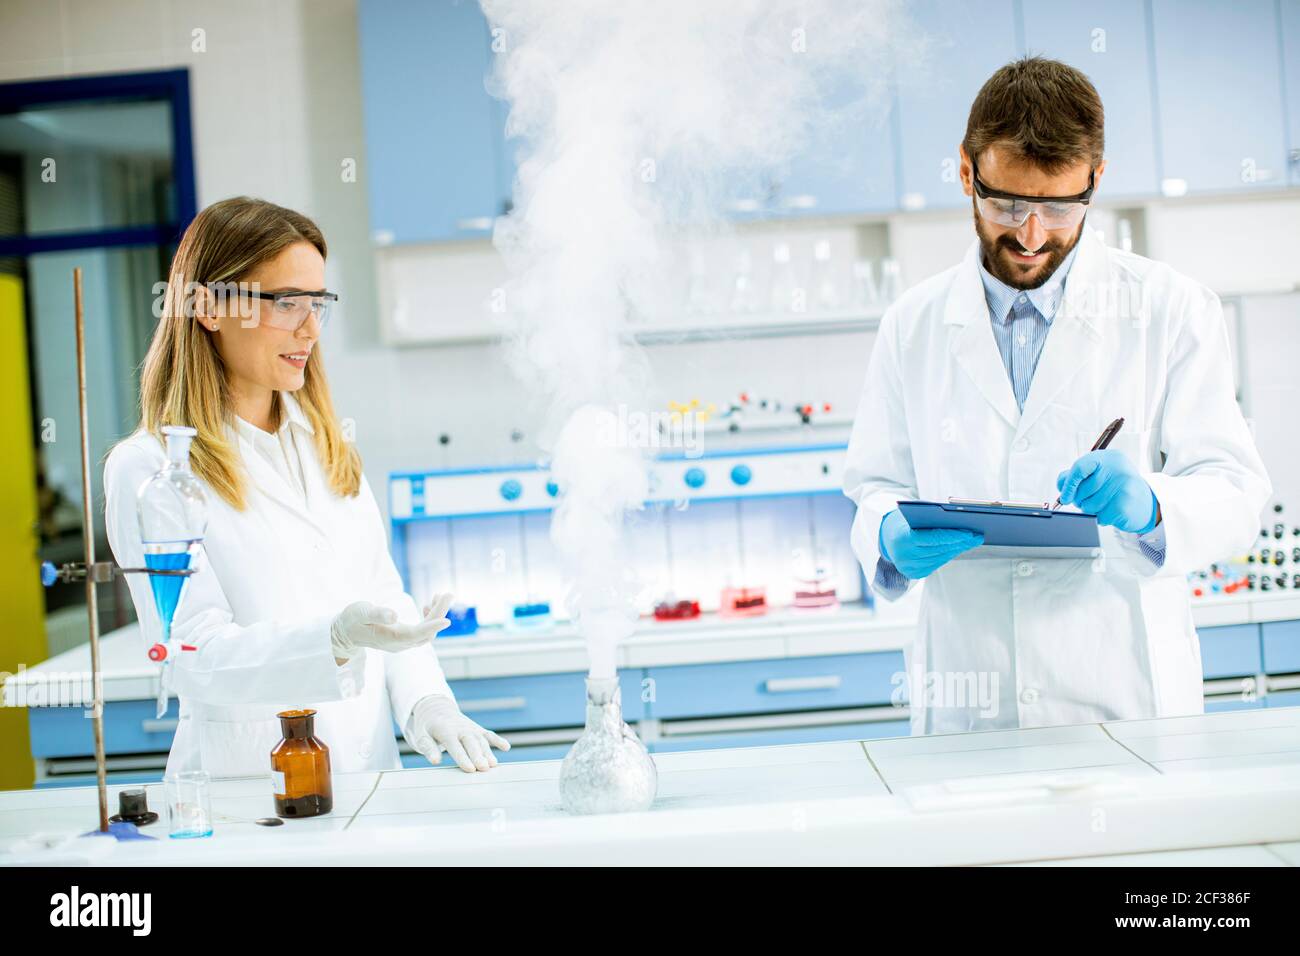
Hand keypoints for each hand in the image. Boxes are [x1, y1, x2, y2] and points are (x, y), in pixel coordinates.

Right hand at [330, 595, 451, 660]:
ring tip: (440, 596)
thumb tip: (394, 615)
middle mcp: (399, 644)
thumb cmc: (352, 619)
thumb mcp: (361, 612)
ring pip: (426, 633)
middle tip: (448, 594)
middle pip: (426, 632)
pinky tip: (426, 606)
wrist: (345, 632)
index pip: (416, 634)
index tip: (447, 620)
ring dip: (436, 615)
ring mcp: (402, 643)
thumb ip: (377, 614)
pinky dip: (429, 619)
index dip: (432, 627)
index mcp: (390, 638)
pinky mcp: (402, 639)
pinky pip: (421, 633)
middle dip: (439, 613)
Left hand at [404, 694, 510, 771]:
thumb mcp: (422, 737)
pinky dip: (498, 740)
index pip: (455, 746)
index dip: (463, 758)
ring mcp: (471, 728)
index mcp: (446, 731)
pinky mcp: (477, 729)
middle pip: (471, 743)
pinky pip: (489, 734)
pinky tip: (506, 747)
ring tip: (493, 765)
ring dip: (488, 752)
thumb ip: (429, 749)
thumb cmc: (427, 728)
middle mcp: (461, 729)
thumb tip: (436, 761)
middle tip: (484, 768)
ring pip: (481, 740)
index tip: (470, 769)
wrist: (436, 709)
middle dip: (478, 756)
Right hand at [879, 509, 982, 578]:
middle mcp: (904, 555)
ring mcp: (909, 567)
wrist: (886, 538)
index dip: (954, 535)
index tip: (970, 532)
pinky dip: (948, 555)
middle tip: (977, 536)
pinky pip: (937, 563)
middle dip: (960, 542)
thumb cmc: (904, 522)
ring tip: (971, 542)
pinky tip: (958, 548)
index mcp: (902, 538)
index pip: (933, 538)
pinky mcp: (914, 573)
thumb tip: (959, 523)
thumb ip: (931, 519)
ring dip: (957, 549)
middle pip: (939, 549)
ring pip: (940, 557)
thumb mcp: (913, 516)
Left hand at [1056, 450, 1158, 532]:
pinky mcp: (1124, 506)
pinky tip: (1112, 511)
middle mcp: (1118, 469)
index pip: (1079, 467)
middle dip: (1080, 500)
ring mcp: (1123, 487)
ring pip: (1088, 506)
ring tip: (1105, 504)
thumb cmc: (1119, 487)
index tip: (1065, 496)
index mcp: (1110, 458)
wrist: (1147, 503)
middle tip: (1090, 500)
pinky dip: (1101, 518)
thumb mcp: (1102, 473)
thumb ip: (1079, 474)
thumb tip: (1062, 483)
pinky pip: (1099, 517)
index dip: (1069, 484)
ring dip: (1091, 510)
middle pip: (1081, 490)